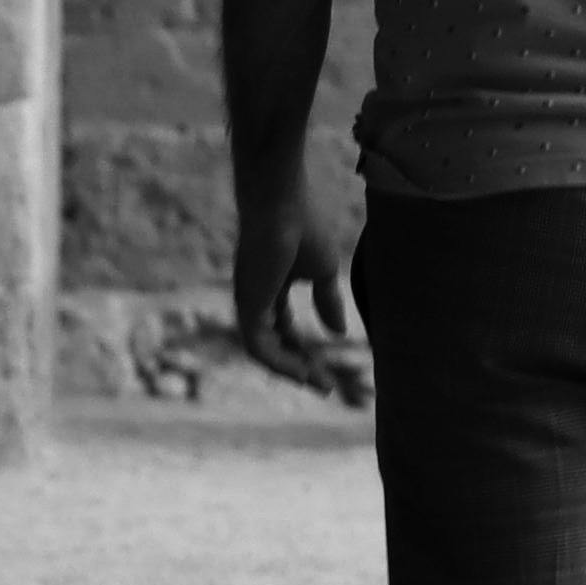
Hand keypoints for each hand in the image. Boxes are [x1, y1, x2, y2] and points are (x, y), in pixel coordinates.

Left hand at [233, 178, 369, 404]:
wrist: (280, 199)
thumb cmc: (302, 222)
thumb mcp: (323, 270)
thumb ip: (327, 301)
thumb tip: (338, 332)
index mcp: (271, 287)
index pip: (284, 328)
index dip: (304, 350)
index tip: (328, 371)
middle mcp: (255, 297)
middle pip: (274, 343)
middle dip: (299, 366)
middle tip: (325, 386)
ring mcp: (248, 301)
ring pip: (264, 350)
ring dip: (290, 370)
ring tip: (317, 383)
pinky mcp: (247, 303)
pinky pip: (259, 346)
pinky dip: (280, 362)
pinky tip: (303, 372)